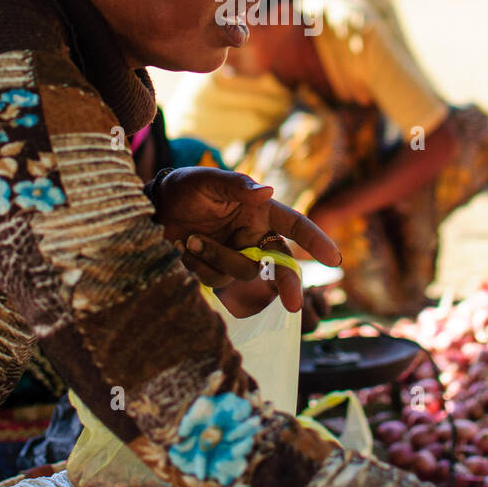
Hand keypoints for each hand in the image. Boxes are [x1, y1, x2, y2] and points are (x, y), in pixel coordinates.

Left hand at [152, 168, 340, 310]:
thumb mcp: (206, 180)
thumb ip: (236, 185)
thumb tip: (266, 192)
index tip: (333, 259)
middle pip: (280, 263)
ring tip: (190, 239)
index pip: (294, 225)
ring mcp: (236, 256)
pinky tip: (183, 250)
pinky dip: (199, 268)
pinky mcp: (216, 272)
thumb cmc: (185, 187)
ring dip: (216, 259)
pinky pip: (217, 282)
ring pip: (242, 273)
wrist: (154, 209)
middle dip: (288, 284)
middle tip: (294, 306)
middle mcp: (253, 236)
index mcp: (260, 211)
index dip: (315, 240)